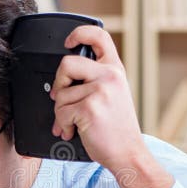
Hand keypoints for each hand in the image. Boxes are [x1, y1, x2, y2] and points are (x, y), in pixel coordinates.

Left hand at [50, 25, 144, 173]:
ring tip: (72, 124)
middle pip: (67, 63)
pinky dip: (62, 126)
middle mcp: (109, 76)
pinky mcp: (89, 108)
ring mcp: (100, 91)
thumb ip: (95, 82)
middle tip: (61, 97)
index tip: (68, 41)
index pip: (99, 36)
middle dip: (58, 83)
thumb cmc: (118, 129)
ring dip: (60, 113)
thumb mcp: (114, 96)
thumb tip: (64, 81)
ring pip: (61, 94)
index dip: (79, 33)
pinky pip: (61, 112)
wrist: (128, 153)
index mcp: (115, 70)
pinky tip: (72, 132)